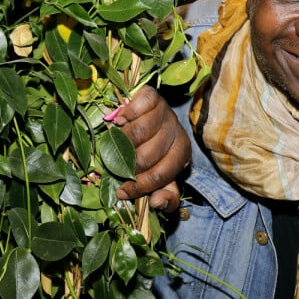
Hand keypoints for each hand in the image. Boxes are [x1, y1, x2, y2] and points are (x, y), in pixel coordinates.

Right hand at [111, 85, 190, 211]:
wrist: (150, 116)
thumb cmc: (154, 150)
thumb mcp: (163, 176)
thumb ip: (166, 195)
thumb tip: (156, 203)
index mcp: (182, 153)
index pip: (160, 175)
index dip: (139, 186)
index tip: (122, 192)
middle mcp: (177, 131)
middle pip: (146, 156)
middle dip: (127, 164)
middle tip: (117, 164)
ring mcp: (166, 112)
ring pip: (139, 132)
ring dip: (122, 140)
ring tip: (117, 143)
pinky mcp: (153, 96)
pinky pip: (138, 106)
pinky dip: (127, 114)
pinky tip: (121, 121)